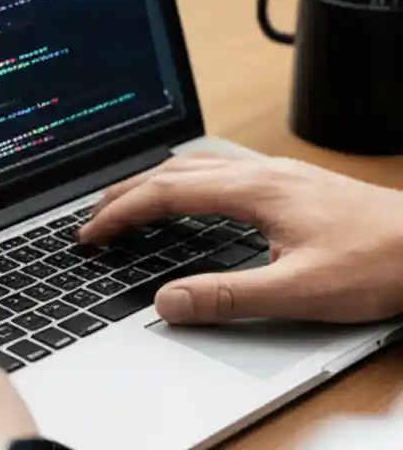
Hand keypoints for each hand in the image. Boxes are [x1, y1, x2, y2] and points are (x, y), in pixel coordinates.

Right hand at [78, 153, 402, 324]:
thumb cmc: (381, 262)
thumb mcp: (299, 291)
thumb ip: (228, 297)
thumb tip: (168, 302)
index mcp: (254, 190)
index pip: (166, 192)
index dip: (122, 212)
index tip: (92, 232)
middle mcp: (262, 172)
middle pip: (174, 169)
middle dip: (126, 192)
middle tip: (95, 218)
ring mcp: (279, 173)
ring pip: (198, 165)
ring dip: (155, 181)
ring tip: (130, 203)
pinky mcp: (294, 183)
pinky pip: (221, 169)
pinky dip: (186, 180)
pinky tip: (194, 197)